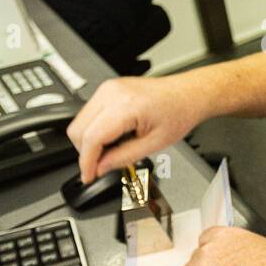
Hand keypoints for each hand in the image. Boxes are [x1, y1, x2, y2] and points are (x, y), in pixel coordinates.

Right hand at [66, 74, 203, 182]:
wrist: (188, 94)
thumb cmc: (179, 112)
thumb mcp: (154, 144)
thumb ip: (123, 157)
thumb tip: (100, 168)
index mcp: (126, 105)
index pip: (92, 137)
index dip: (86, 162)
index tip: (88, 176)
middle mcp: (112, 93)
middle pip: (78, 129)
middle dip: (86, 152)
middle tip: (101, 166)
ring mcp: (108, 89)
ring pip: (80, 122)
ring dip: (89, 141)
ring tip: (112, 150)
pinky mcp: (107, 90)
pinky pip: (88, 114)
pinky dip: (94, 130)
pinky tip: (112, 137)